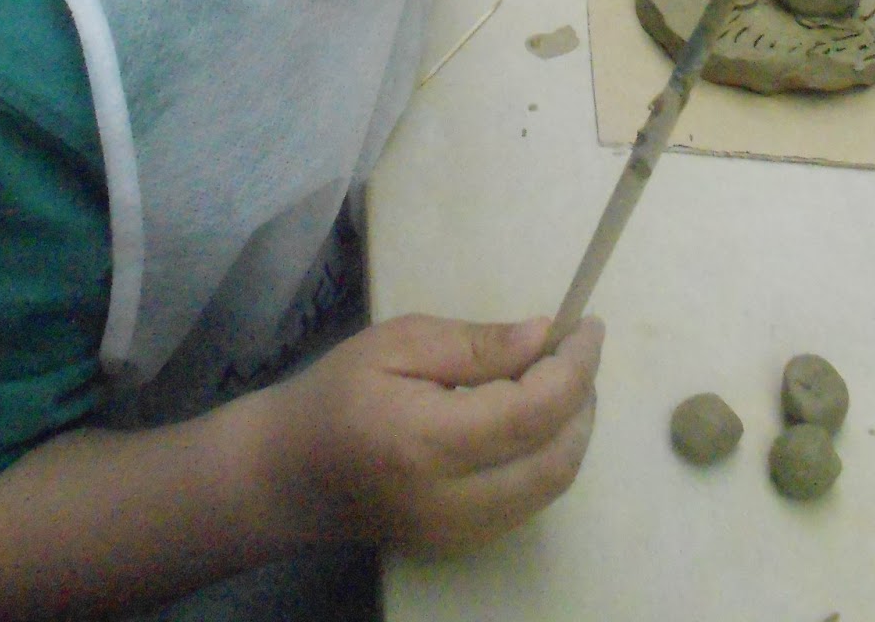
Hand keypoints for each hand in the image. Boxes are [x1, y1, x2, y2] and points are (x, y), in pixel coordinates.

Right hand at [262, 313, 603, 555]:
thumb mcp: (397, 343)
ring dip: (573, 430)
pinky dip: (549, 457)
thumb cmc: (335, 394)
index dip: (575, 368)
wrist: (286, 475)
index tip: (588, 327)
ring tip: (562, 380)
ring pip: (551, 486)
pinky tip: (536, 419)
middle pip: (556, 459)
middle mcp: (450, 501)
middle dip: (583, 400)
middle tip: (578, 352)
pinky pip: (529, 503)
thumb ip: (475, 344)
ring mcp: (457, 534)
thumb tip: (545, 337)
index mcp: (427, 441)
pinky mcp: (460, 546)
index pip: (532, 411)